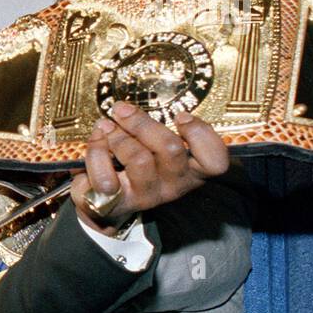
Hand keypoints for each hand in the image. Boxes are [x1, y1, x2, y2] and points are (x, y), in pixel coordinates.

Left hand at [71, 102, 228, 234]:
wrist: (103, 200)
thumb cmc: (132, 162)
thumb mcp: (149, 144)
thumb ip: (150, 129)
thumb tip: (126, 109)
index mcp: (190, 169)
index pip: (215, 162)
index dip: (202, 135)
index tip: (180, 115)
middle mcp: (174, 185)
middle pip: (170, 148)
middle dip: (141, 123)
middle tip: (121, 110)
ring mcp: (147, 196)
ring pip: (138, 158)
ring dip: (117, 136)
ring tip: (105, 126)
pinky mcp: (119, 203)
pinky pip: (106, 177)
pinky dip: (96, 154)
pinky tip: (96, 145)